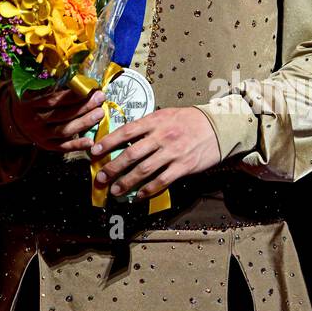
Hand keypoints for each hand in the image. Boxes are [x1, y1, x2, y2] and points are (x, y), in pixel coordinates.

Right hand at [6, 85, 108, 151]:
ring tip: (100, 113)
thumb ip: (44, 79)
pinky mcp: (44, 145)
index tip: (89, 86)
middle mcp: (32, 119)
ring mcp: (38, 134)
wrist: (13, 118)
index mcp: (29, 102)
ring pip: (63, 130)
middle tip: (100, 97)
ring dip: (83, 123)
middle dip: (83, 106)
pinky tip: (91, 141)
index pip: (53, 99)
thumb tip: (70, 68)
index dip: (72, 94)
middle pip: (61, 114)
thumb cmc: (28, 96)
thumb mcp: (29, 85)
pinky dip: (76, 145)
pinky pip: (62, 147)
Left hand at [89, 106, 222, 198]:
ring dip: (127, 182)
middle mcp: (161, 136)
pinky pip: (162, 180)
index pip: (126, 131)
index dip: (108, 142)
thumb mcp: (165, 115)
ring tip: (115, 190)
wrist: (217, 127)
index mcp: (155, 121)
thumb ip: (147, 125)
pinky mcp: (183, 166)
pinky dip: (148, 189)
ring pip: (144, 170)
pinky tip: (138, 196)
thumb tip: (125, 137)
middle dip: (113, 167)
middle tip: (100, 177)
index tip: (94, 151)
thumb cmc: (188, 120)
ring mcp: (172, 152)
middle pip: (131, 153)